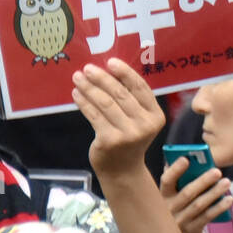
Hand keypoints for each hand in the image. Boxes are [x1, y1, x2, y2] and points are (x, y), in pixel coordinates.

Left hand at [73, 58, 165, 178]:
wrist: (122, 170)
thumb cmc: (129, 139)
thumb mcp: (138, 120)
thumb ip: (132, 100)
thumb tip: (109, 71)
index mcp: (156, 116)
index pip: (141, 88)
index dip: (125, 73)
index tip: (110, 62)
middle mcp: (145, 124)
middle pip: (121, 94)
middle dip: (102, 78)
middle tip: (87, 68)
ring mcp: (128, 134)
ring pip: (106, 103)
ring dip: (89, 88)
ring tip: (78, 78)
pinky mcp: (109, 140)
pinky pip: (94, 115)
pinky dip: (84, 102)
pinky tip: (76, 94)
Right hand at [160, 158, 232, 232]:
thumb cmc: (178, 211)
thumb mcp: (173, 198)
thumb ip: (178, 181)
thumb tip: (184, 158)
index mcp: (162, 197)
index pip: (166, 181)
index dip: (175, 170)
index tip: (186, 159)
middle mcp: (168, 209)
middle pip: (187, 193)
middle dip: (203, 181)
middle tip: (217, 171)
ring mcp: (180, 221)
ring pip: (199, 205)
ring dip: (214, 193)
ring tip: (227, 182)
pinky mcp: (191, 231)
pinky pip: (207, 217)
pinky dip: (219, 207)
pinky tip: (229, 199)